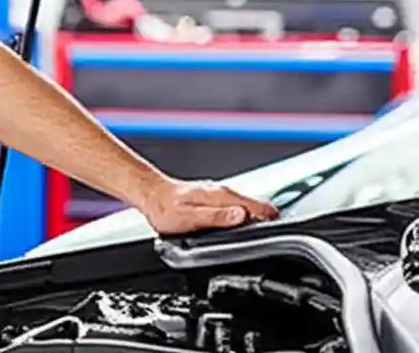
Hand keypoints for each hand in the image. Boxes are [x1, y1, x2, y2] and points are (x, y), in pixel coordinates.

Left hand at [137, 177, 278, 234]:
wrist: (150, 194)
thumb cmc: (165, 208)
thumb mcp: (189, 217)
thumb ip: (216, 217)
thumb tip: (241, 217)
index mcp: (220, 196)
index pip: (255, 206)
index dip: (270, 218)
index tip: (279, 229)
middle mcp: (222, 192)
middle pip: (255, 206)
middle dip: (268, 219)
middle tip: (276, 236)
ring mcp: (218, 195)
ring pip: (246, 205)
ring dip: (257, 217)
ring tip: (265, 233)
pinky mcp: (213, 198)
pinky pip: (236, 206)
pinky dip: (245, 215)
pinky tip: (244, 225)